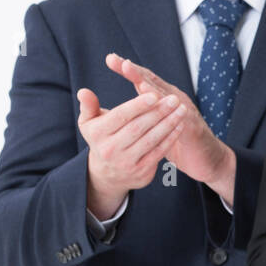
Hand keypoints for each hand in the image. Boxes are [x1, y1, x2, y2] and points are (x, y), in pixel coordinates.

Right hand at [78, 87, 186, 219]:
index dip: (138, 106)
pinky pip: (159, 152)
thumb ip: (88, 106)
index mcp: (97, 134)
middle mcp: (110, 150)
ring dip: (169, 123)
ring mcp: (126, 162)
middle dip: (159, 112)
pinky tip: (180, 125)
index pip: (120, 117)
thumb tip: (83, 91)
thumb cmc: (101, 138)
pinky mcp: (141, 171)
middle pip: (138, 127)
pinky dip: (171, 137)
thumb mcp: (89, 123)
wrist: (107, 173)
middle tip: (174, 99)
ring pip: (151, 139)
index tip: (155, 94)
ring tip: (181, 109)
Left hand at [106, 53, 235, 204]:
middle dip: (136, 72)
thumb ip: (141, 116)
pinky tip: (158, 104)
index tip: (110, 59)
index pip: (144, 80)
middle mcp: (176, 100)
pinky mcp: (193, 128)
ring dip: (151, 86)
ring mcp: (186, 112)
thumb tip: (118, 111)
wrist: (206, 159)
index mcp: (164, 98)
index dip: (128, 70)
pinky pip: (181, 117)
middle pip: (153, 82)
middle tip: (120, 62)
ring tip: (135, 77)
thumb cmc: (179, 142)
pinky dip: (170, 109)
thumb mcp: (157, 127)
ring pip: (167, 96)